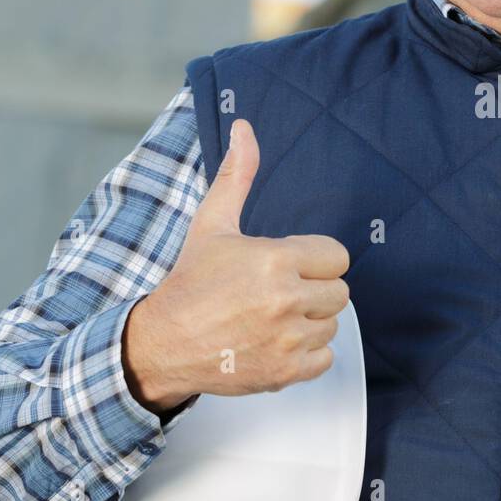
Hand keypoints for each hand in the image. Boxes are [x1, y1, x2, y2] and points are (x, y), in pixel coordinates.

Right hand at [123, 118, 350, 411]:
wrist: (161, 343)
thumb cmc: (191, 282)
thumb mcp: (213, 223)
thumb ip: (237, 175)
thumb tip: (245, 127)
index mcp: (276, 259)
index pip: (336, 257)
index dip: (314, 261)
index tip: (287, 267)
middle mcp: (286, 299)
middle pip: (339, 292)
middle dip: (313, 291)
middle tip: (277, 294)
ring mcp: (287, 339)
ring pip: (331, 325)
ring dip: (309, 323)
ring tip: (271, 319)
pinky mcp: (286, 373)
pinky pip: (325, 359)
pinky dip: (306, 355)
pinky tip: (275, 343)